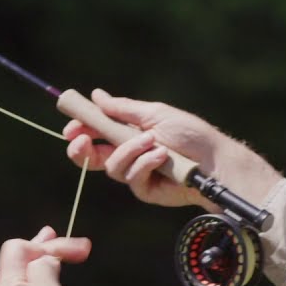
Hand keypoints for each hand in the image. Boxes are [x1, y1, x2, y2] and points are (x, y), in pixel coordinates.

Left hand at [0, 226, 91, 285]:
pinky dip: (43, 284)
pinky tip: (53, 285)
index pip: (17, 249)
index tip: (75, 251)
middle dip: (44, 249)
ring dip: (45, 265)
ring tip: (60, 257)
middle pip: (19, 262)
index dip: (46, 244)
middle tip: (66, 242)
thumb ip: (44, 267)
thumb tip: (44, 259)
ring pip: (24, 279)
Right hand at [63, 89, 282, 208]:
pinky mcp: (145, 190)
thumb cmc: (191, 134)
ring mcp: (136, 174)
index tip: (71, 128)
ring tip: (152, 142)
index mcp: (128, 133)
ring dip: (129, 151)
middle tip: (81, 143)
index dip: (80, 131)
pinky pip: (132, 178)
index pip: (96, 133)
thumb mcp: (155, 113)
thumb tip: (96, 95)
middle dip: (82, 150)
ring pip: (112, 167)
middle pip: (92, 157)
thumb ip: (124, 109)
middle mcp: (129, 154)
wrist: (214, 160)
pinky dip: (144, 164)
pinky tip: (161, 156)